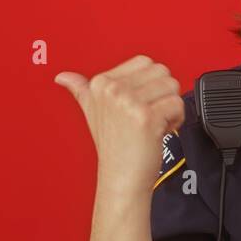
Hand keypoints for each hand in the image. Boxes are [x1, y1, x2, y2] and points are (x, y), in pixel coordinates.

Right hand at [54, 55, 183, 195]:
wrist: (121, 178)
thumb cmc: (114, 147)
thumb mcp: (91, 112)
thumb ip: (80, 90)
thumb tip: (63, 77)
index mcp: (100, 83)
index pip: (144, 62)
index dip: (149, 84)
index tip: (139, 105)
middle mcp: (113, 90)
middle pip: (162, 71)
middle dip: (163, 94)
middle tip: (149, 115)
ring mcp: (129, 102)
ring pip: (172, 86)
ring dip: (170, 107)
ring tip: (154, 124)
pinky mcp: (147, 117)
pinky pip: (177, 104)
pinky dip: (176, 120)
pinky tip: (160, 132)